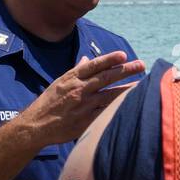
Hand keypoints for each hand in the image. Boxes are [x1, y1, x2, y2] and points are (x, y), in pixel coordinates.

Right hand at [20, 50, 144, 146]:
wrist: (36, 126)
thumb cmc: (48, 103)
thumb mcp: (59, 82)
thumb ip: (76, 71)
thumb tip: (88, 58)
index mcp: (72, 78)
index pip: (94, 65)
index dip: (110, 59)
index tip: (123, 54)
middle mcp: (79, 89)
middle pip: (106, 77)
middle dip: (126, 70)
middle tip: (141, 65)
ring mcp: (83, 106)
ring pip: (110, 95)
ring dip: (128, 89)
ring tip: (143, 85)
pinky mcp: (86, 121)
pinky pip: (106, 113)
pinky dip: (119, 108)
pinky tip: (131, 105)